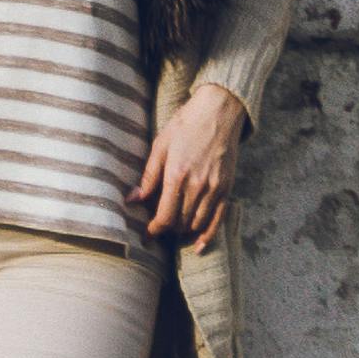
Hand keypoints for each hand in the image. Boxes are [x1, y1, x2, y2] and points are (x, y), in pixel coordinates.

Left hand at [136, 82, 247, 250]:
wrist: (219, 112)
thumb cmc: (185, 125)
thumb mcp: (161, 145)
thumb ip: (148, 176)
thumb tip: (132, 199)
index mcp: (176, 174)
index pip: (164, 216)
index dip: (153, 230)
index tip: (146, 235)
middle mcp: (197, 186)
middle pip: (180, 223)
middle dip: (167, 230)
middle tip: (158, 228)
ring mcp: (214, 189)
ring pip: (196, 224)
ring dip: (183, 231)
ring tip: (174, 228)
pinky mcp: (227, 189)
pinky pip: (217, 220)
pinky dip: (207, 236)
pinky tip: (198, 245)